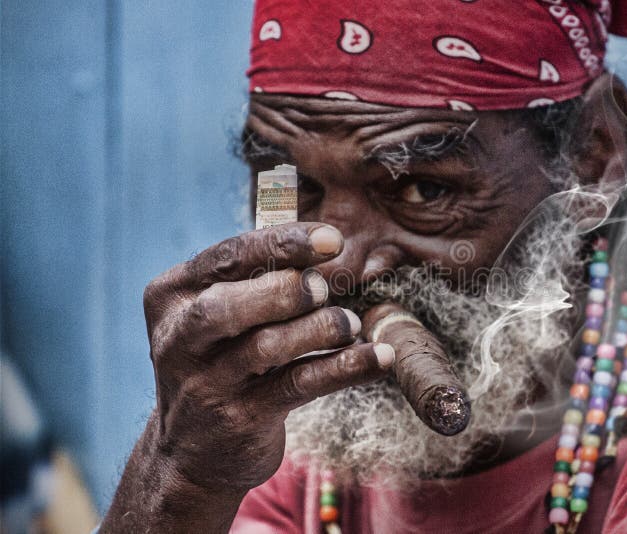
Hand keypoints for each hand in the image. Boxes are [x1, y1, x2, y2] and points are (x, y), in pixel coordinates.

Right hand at [142, 222, 393, 491]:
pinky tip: (379, 357)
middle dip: (286, 289)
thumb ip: (256, 279)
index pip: (227, 257)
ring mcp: (207, 383)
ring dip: (321, 328)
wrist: (193, 452)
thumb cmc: (219, 361)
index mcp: (171, 297)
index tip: (332, 239)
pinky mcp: (241, 418)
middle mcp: (179, 340)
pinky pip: (300, 385)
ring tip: (351, 323)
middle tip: (324, 288)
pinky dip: (346, 367)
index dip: (282, 243)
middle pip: (227, 305)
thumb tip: (326, 242)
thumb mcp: (217, 317)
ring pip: (266, 347)